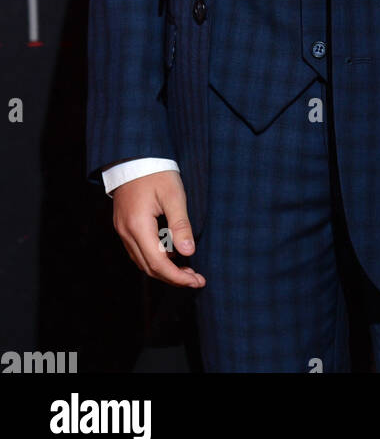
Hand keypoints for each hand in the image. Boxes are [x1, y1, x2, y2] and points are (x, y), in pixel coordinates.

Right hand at [111, 170, 204, 287]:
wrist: (134, 157)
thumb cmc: (156, 172)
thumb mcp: (174, 195)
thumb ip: (181, 225)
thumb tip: (189, 253)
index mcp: (138, 226)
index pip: (158, 263)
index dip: (178, 277)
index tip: (197, 281)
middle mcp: (126, 233)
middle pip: (149, 267)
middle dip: (173, 277)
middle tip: (196, 279)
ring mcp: (122, 230)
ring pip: (142, 262)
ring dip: (164, 269)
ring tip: (188, 269)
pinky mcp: (124, 226)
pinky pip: (138, 251)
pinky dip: (155, 258)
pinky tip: (171, 252)